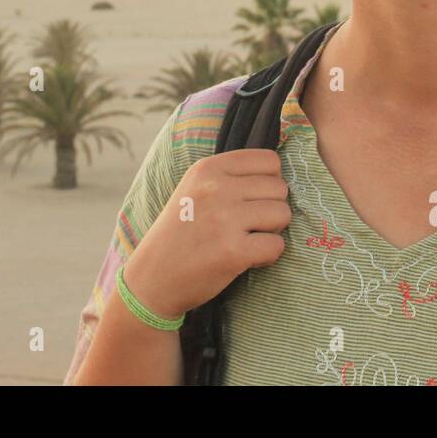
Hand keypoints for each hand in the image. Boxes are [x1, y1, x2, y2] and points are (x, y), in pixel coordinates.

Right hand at [122, 148, 290, 318]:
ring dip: (272, 231)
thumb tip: (278, 173)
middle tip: (249, 224)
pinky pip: (277, 246)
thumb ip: (230, 176)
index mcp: (208, 168)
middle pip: (280, 188)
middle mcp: (216, 188)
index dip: (269, 182)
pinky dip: (268, 255)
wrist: (153, 276)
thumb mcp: (195, 188)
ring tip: (248, 239)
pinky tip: (246, 257)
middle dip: (272, 208)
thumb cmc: (181, 231)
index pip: (269, 161)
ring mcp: (224, 219)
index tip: (251, 200)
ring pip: (283, 214)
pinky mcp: (233, 252)